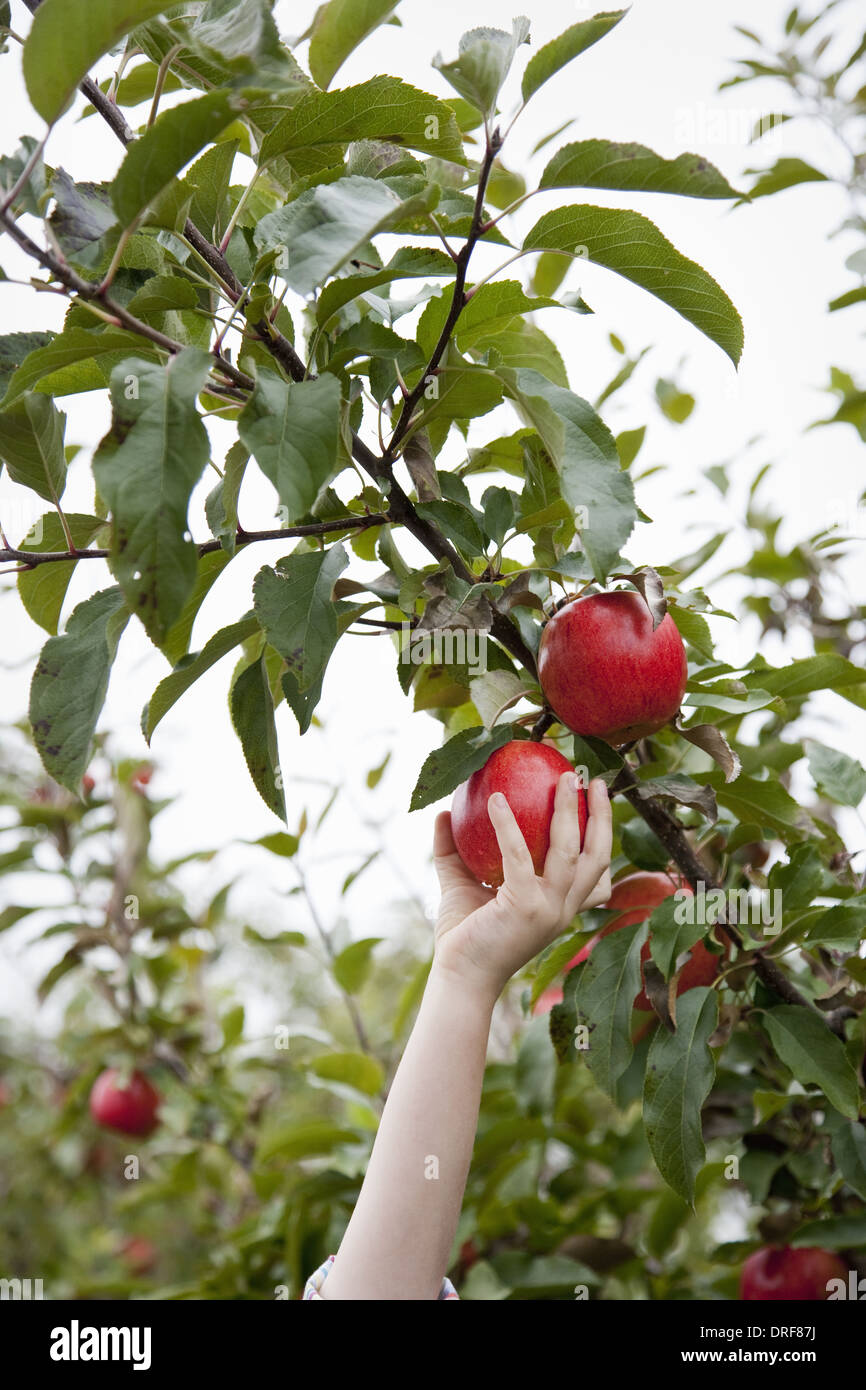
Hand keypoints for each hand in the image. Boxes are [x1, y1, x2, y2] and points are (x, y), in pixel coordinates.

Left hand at [431, 774, 612, 1001]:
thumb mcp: (463, 885)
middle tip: (590, 777)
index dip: (603, 831)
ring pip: (570, 849)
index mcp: (561, 906)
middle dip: (600, 814)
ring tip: (564, 777)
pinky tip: (495, 799)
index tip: (597, 797)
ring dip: (569, 809)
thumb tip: (443, 812)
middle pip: (597, 854)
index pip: (596, 867)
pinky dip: (508, 824)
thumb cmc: (465, 936)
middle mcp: (563, 907)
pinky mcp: (526, 906)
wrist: (458, 977)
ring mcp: (549, 908)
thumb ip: (455, 850)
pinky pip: (518, 855)